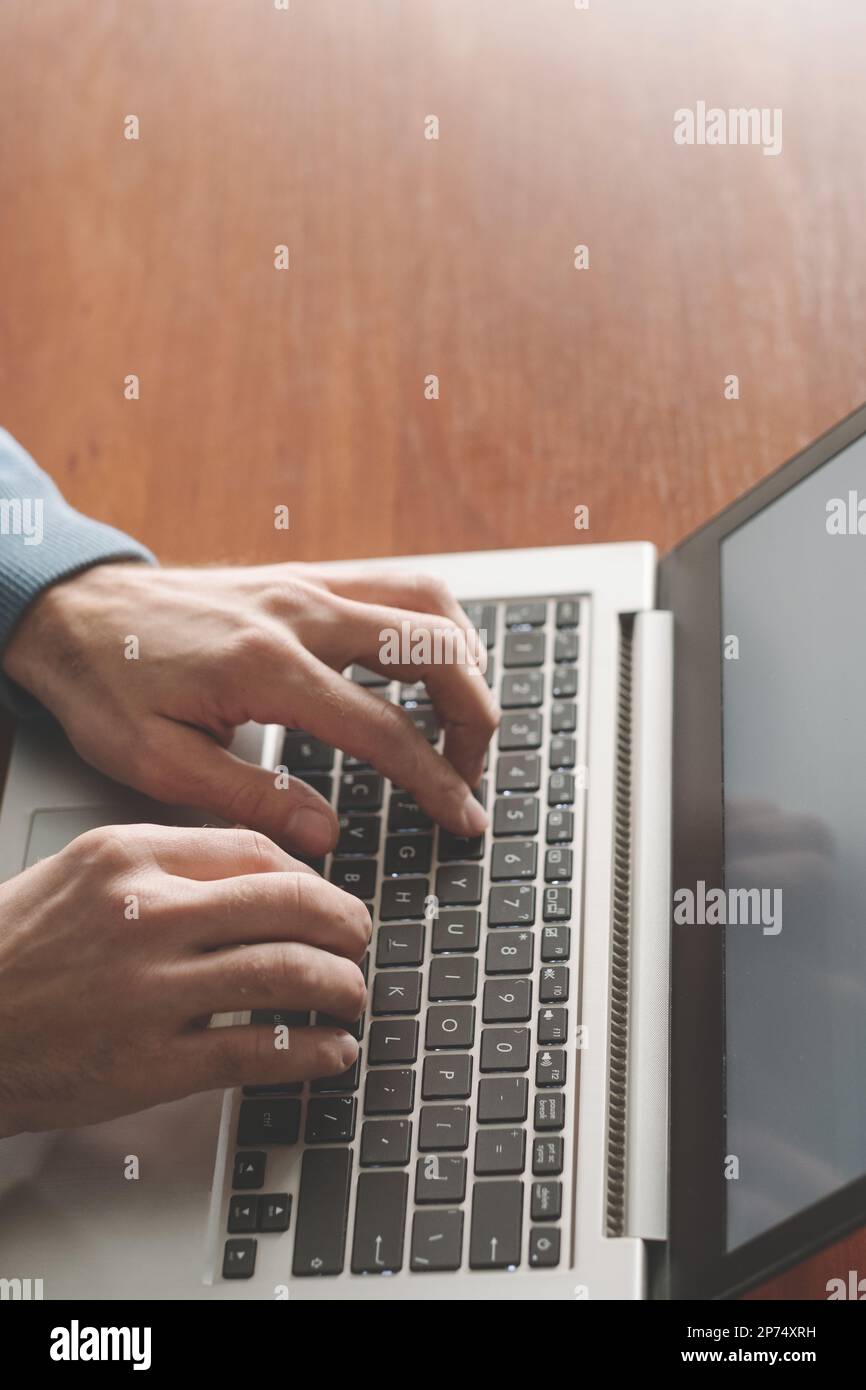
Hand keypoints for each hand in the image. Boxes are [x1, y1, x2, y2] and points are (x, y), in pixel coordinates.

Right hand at [0, 824, 367, 1135]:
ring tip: (352, 995)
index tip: (328, 896)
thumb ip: (165, 867)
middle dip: (345, 924)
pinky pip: (259, 1049)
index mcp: (128, 856)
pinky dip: (312, 1050)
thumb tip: (259, 877)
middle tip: (360, 941)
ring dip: (340, 986)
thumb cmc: (11, 952)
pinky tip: (332, 1051)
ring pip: (286, 973)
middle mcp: (144, 913)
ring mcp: (149, 989)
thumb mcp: (80, 875)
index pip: (254, 850)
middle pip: (287, 902)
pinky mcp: (149, 1062)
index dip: (311, 876)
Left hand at [3, 562, 497, 854]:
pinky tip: (429, 663)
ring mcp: (307, 585)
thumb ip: (250, 800)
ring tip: (463, 717)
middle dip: (475, 715)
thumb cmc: (106, 684)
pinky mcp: (303, 576)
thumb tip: (325, 834)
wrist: (72, 610)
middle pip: (434, 650)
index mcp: (267, 669)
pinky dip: (432, 623)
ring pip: (428, 600)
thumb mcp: (158, 764)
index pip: (386, 730)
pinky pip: (396, 584)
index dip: (437, 781)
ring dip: (464, 659)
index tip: (464, 818)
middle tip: (469, 771)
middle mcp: (300, 614)